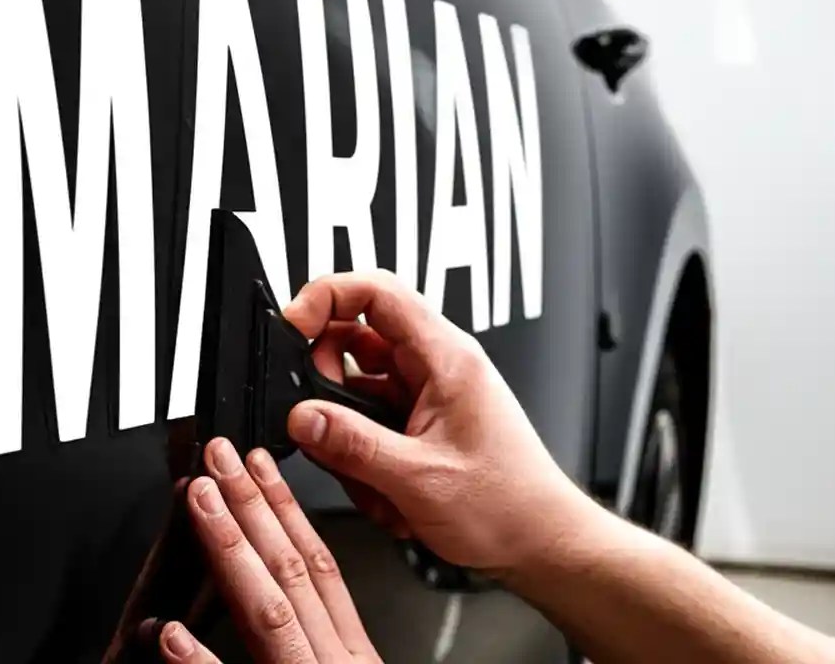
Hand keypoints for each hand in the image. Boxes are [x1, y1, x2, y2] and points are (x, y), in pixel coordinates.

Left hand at [147, 438, 380, 662]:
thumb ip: (323, 639)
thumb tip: (293, 591)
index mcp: (350, 654)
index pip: (318, 566)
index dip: (288, 510)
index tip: (261, 465)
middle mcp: (327, 662)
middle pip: (289, 571)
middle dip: (252, 507)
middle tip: (220, 459)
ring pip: (267, 612)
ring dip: (230, 550)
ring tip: (200, 501)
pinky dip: (199, 661)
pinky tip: (171, 633)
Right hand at [281, 270, 593, 578]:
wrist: (540, 543)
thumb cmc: (509, 505)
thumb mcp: (417, 478)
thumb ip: (352, 444)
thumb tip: (301, 417)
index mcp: (446, 357)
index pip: (376, 291)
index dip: (326, 298)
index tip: (293, 329)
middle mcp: (436, 366)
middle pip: (354, 339)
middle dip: (327, 387)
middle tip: (324, 427)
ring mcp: (425, 394)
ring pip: (355, 388)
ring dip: (346, 435)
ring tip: (369, 479)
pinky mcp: (419, 423)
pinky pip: (368, 421)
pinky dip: (362, 457)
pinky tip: (383, 493)